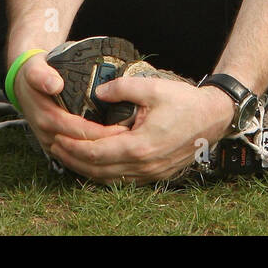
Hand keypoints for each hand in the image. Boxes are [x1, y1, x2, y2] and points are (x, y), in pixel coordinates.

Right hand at [13, 53, 128, 160]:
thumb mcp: (35, 69)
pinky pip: (76, 154)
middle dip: (107, 143)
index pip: (78, 130)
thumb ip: (42, 76)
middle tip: (132, 138)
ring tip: (126, 144)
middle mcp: (48, 133)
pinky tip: (111, 150)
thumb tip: (55, 85)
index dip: (102, 132)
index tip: (123, 129)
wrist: (22, 83)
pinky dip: (93, 154)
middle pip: (82, 145)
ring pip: (79, 154)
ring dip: (102, 151)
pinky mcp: (55, 143)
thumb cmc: (33, 74)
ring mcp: (51, 141)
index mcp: (47, 117)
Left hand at [49, 75, 235, 184]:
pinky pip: (121, 180)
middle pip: (96, 170)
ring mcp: (149, 173)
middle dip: (72, 159)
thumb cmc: (185, 102)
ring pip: (107, 179)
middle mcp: (142, 165)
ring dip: (84, 169)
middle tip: (54, 147)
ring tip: (68, 156)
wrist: (213, 118)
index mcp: (138, 146)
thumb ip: (122, 87)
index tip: (57, 136)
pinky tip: (94, 164)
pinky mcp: (155, 174)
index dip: (73, 146)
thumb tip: (99, 92)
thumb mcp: (153, 87)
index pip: (95, 152)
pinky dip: (103, 174)